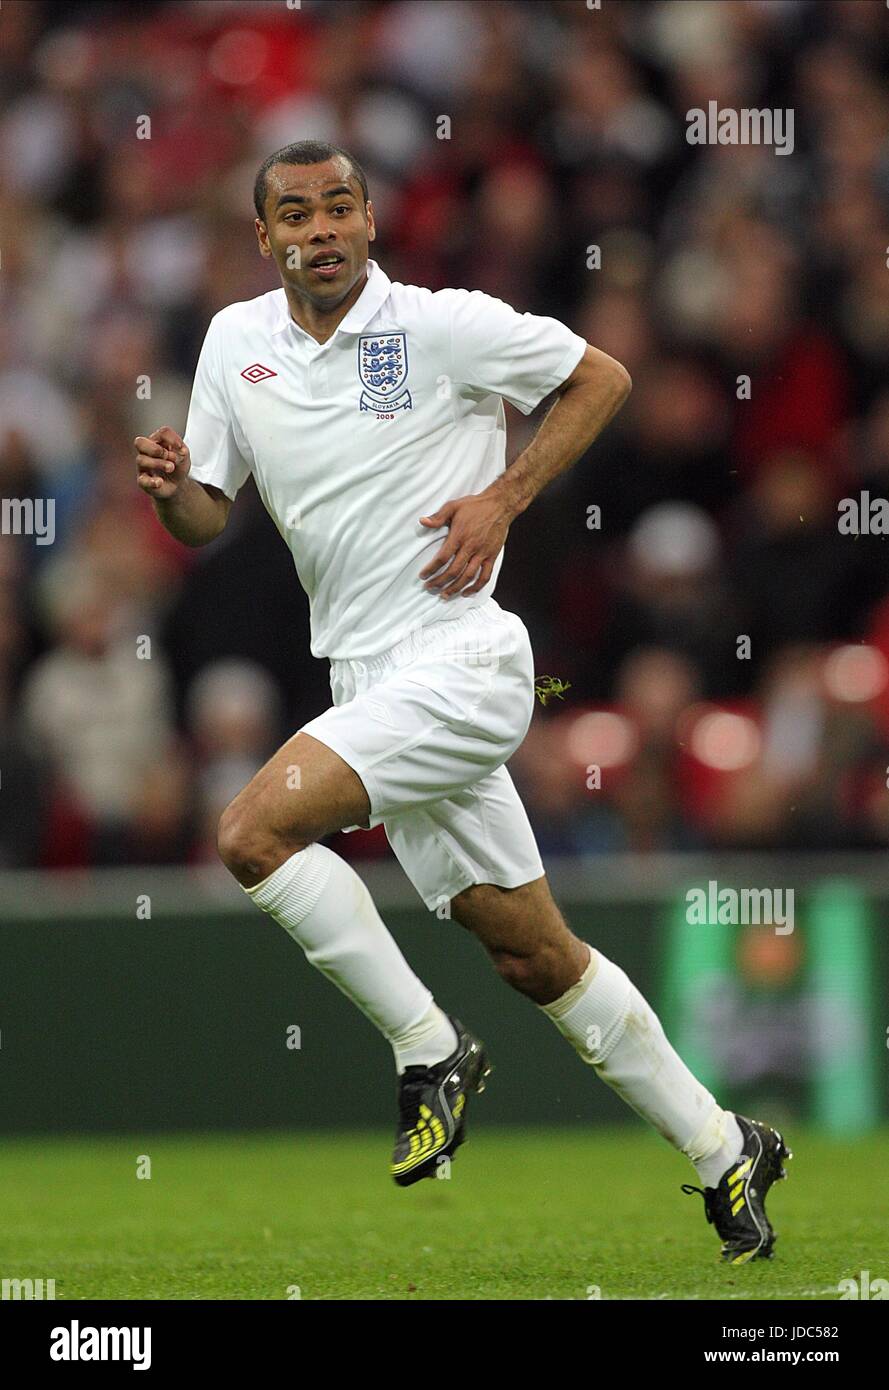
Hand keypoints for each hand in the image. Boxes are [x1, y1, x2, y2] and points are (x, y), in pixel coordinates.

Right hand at [134, 427, 190, 500]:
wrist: (177, 484)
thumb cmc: (178, 465)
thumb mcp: (184, 456)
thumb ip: (179, 452)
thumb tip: (170, 455)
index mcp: (157, 441)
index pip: (161, 433)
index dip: (171, 439)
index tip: (180, 447)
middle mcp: (146, 451)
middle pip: (140, 442)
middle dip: (154, 449)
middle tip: (166, 455)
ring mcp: (142, 466)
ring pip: (141, 460)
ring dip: (158, 463)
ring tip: (171, 468)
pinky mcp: (143, 481)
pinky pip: (142, 480)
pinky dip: (151, 481)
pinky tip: (160, 482)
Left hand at [418, 484, 514, 598]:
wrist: (500, 505)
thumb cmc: (475, 505)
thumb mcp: (453, 506)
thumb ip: (438, 516)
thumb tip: (423, 522)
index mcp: (459, 536)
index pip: (443, 557)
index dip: (431, 569)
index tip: (423, 576)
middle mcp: (471, 547)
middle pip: (453, 571)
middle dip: (440, 582)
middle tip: (430, 588)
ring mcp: (482, 553)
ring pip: (468, 576)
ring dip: (455, 588)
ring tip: (445, 594)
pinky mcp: (492, 556)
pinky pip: (485, 576)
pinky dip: (476, 587)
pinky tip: (466, 592)